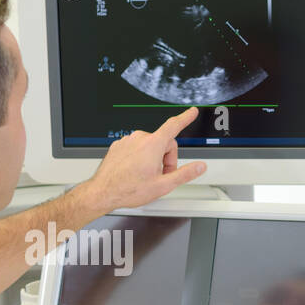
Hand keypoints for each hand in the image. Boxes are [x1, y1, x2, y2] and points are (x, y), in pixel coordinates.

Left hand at [80, 107, 206, 212]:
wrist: (104, 192)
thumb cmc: (129, 189)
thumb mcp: (164, 185)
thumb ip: (185, 174)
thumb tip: (200, 166)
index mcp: (152, 145)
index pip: (173, 126)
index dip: (185, 118)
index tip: (191, 111)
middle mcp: (139, 138)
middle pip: (163, 142)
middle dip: (167, 158)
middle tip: (161, 176)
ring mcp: (128, 141)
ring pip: (150, 145)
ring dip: (153, 159)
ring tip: (146, 176)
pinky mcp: (119, 145)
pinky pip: (136, 147)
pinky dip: (140, 158)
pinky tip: (135, 172)